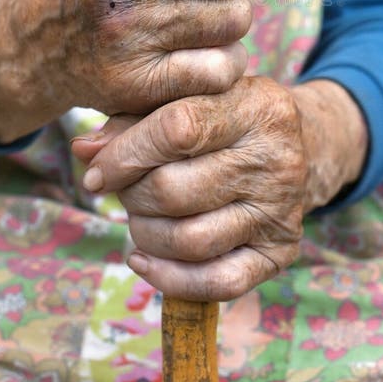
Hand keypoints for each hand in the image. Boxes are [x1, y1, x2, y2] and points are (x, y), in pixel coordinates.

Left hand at [72, 76, 367, 300]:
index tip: (96, 171)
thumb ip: (134, 117)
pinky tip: (143, 258)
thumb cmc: (224, 117)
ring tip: (138, 218)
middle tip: (123, 191)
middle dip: (131, 197)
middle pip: (175, 191)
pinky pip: (218, 283)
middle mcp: (277, 158)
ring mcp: (282, 209)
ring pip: (189, 240)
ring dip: (144, 235)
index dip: (125, 154)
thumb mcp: (189, 98)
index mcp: (257, 106)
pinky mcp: (282, 251)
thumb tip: (84, 151)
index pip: (178, 129)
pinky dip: (168, 278)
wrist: (297, 145)